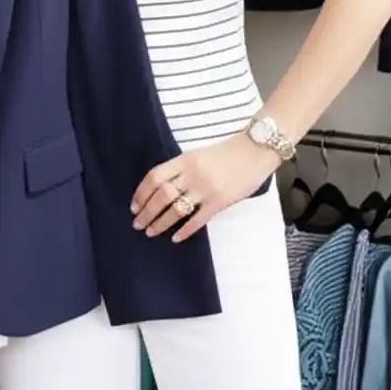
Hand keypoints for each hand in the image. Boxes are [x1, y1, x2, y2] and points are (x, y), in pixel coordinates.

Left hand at [129, 134, 281, 241]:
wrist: (256, 151)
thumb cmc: (226, 153)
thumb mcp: (198, 155)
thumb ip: (181, 169)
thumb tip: (161, 190)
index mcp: (184, 160)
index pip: (154, 177)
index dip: (141, 193)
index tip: (134, 206)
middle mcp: (192, 174)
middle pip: (161, 195)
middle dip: (147, 212)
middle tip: (137, 224)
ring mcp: (206, 189)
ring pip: (176, 209)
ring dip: (160, 222)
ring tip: (150, 232)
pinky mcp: (220, 202)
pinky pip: (198, 219)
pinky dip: (185, 230)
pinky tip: (175, 238)